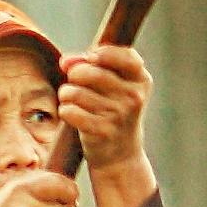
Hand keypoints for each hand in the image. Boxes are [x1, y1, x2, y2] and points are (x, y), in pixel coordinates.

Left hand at [55, 44, 150, 177]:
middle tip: (74, 82)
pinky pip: (70, 111)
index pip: (124, 56)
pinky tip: (72, 114)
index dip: (101, 53)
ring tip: (71, 99)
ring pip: (75, 92)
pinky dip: (65, 111)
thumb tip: (65, 62)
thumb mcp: (113, 84)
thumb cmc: (112, 109)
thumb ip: (90, 64)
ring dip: (66, 94)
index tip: (91, 58)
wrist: (120, 153)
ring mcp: (120, 115)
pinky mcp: (103, 132)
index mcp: (141, 80)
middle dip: (74, 74)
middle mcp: (134, 97)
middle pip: (90, 72)